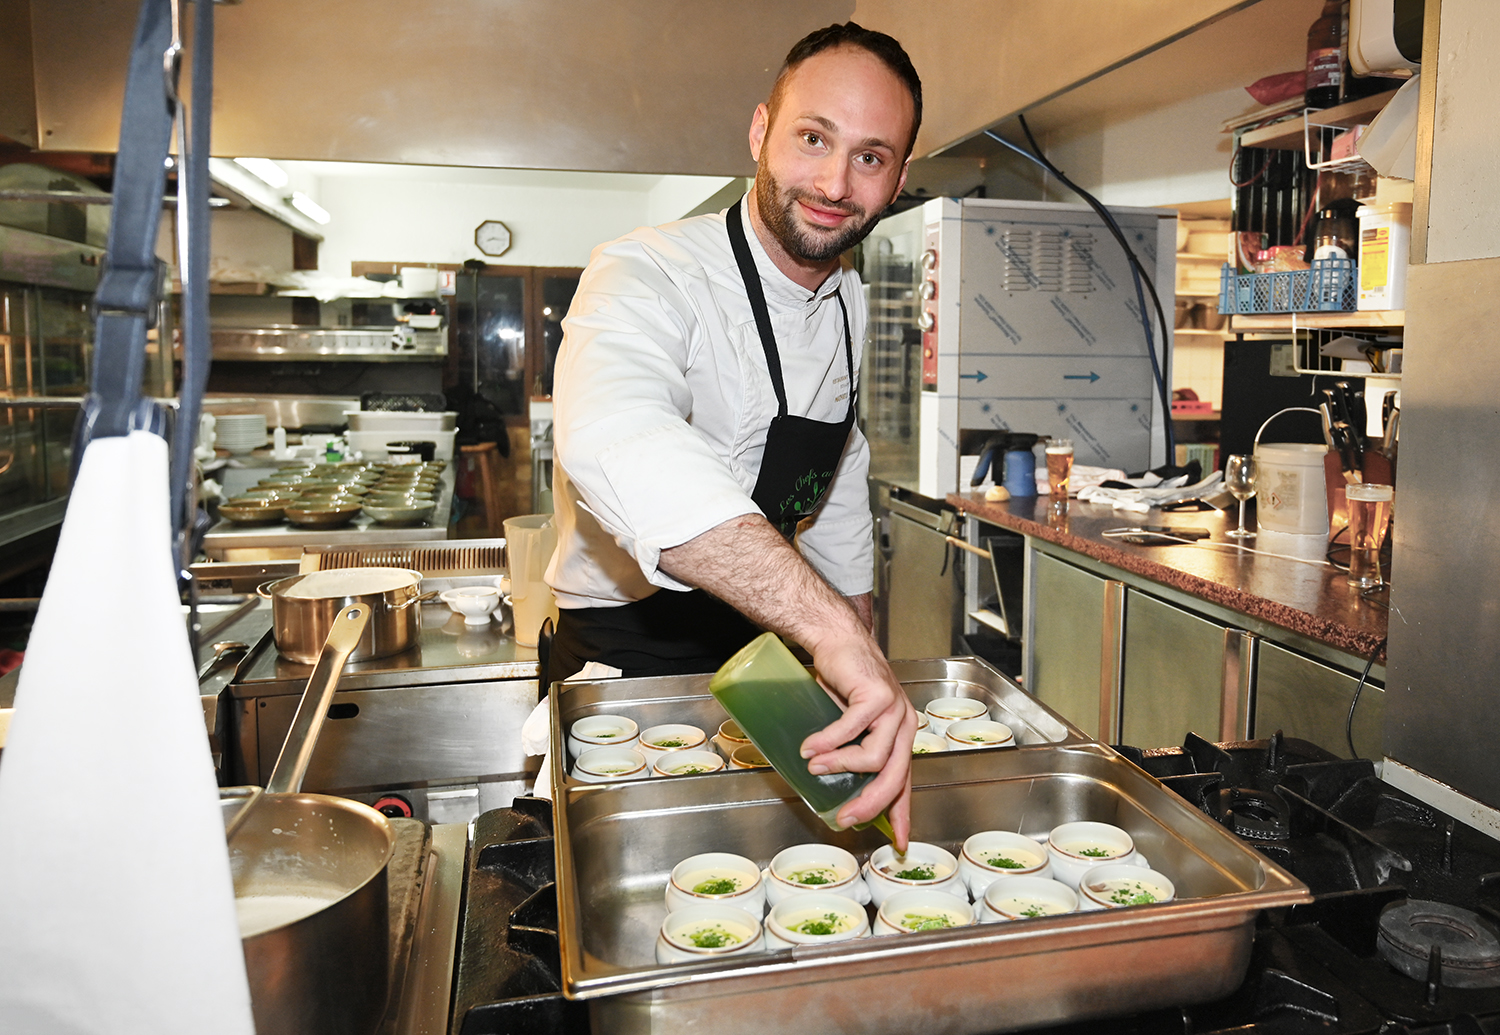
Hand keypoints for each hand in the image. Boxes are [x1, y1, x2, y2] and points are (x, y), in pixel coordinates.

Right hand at [798, 631, 915, 849]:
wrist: (838, 641)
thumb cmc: (843, 682)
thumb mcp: (850, 726)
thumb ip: (850, 751)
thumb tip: (832, 788)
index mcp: (901, 736)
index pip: (905, 782)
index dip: (901, 814)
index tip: (898, 843)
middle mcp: (904, 724)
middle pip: (894, 776)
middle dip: (869, 803)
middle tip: (844, 817)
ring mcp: (894, 708)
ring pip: (874, 756)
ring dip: (840, 766)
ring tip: (814, 766)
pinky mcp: (877, 694)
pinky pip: (853, 728)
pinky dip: (829, 741)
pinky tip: (811, 747)